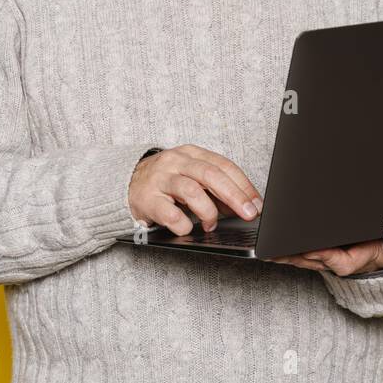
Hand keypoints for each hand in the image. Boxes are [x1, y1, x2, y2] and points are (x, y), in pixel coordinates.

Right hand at [128, 144, 261, 235]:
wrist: (125, 184)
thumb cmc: (165, 183)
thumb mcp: (190, 176)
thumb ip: (214, 187)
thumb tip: (243, 205)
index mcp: (190, 154)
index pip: (223, 165)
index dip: (243, 185)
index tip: (257, 203)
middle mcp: (175, 162)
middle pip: (211, 175)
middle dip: (234, 196)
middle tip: (248, 214)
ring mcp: (160, 179)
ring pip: (191, 191)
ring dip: (208, 211)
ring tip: (211, 224)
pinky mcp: (147, 199)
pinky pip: (170, 214)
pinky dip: (184, 225)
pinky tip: (187, 228)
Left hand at [266, 232, 382, 275]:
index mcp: (354, 262)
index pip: (335, 259)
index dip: (322, 255)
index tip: (310, 249)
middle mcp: (336, 261)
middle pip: (311, 258)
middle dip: (294, 252)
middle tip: (276, 244)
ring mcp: (326, 257)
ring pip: (302, 255)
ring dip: (285, 250)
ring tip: (267, 242)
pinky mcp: (320, 251)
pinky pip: (301, 249)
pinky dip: (286, 245)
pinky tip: (271, 239)